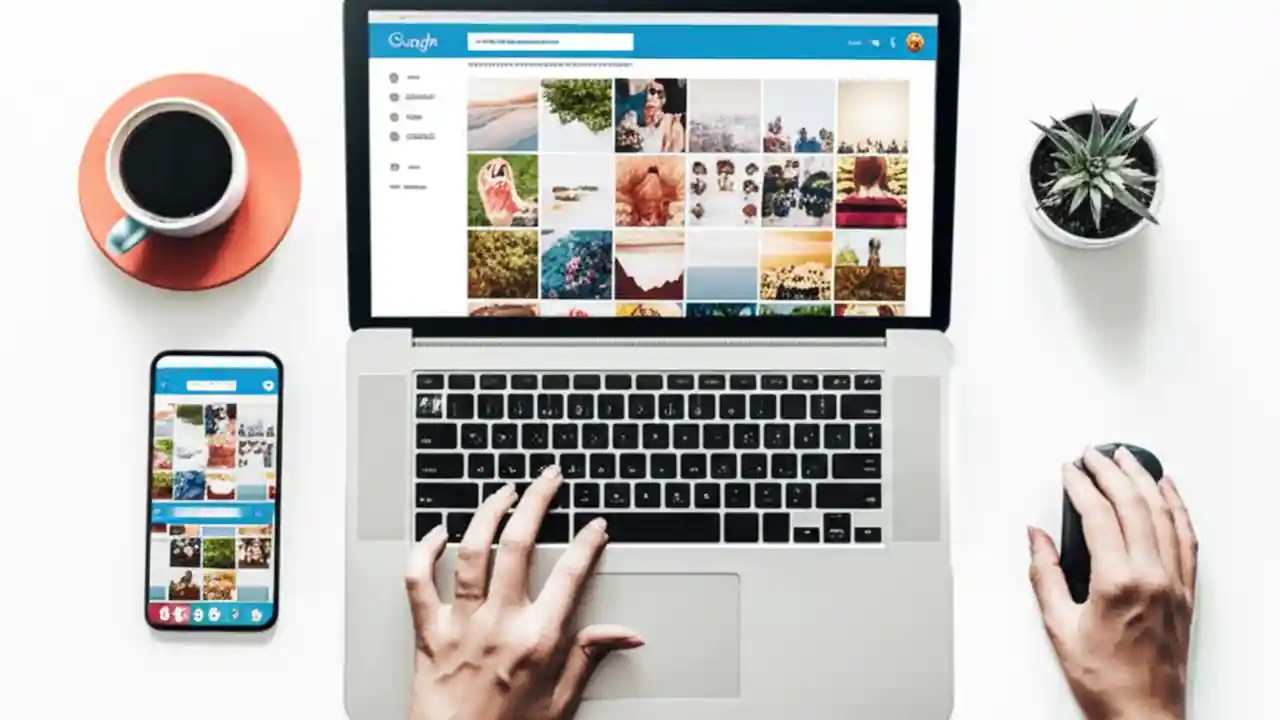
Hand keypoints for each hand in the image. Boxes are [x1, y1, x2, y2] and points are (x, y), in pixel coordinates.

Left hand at [406, 467, 642, 719]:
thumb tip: (625, 634)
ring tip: (504, 492)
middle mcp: (498, 623)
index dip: (587, 543)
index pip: (570, 574)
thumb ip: (589, 657)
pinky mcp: (427, 632)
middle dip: (538, 501)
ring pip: (472, 551)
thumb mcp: (561, 703)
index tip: (596, 526)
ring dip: (488, 513)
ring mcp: (460, 624)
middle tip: (549, 479)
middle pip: (519, 545)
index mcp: (537, 640)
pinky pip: (418, 581)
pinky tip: (437, 533)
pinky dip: (424, 551)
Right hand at [1028, 447, 1197, 719]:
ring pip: (1165, 514)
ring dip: (1145, 480)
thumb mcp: (1058, 626)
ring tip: (1128, 459)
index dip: (1081, 486)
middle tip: (1093, 454)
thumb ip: (1044, 575)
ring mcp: (1174, 583)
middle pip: (1134, 505)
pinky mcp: (1186, 591)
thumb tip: (1036, 537)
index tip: (1069, 470)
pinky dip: (1179, 507)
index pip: (1099, 516)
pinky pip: (1187, 537)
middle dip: (1111, 472)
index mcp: (1118, 583)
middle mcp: (1152, 577)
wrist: (1144, 713)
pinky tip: (1169, 491)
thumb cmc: (1104, 679)